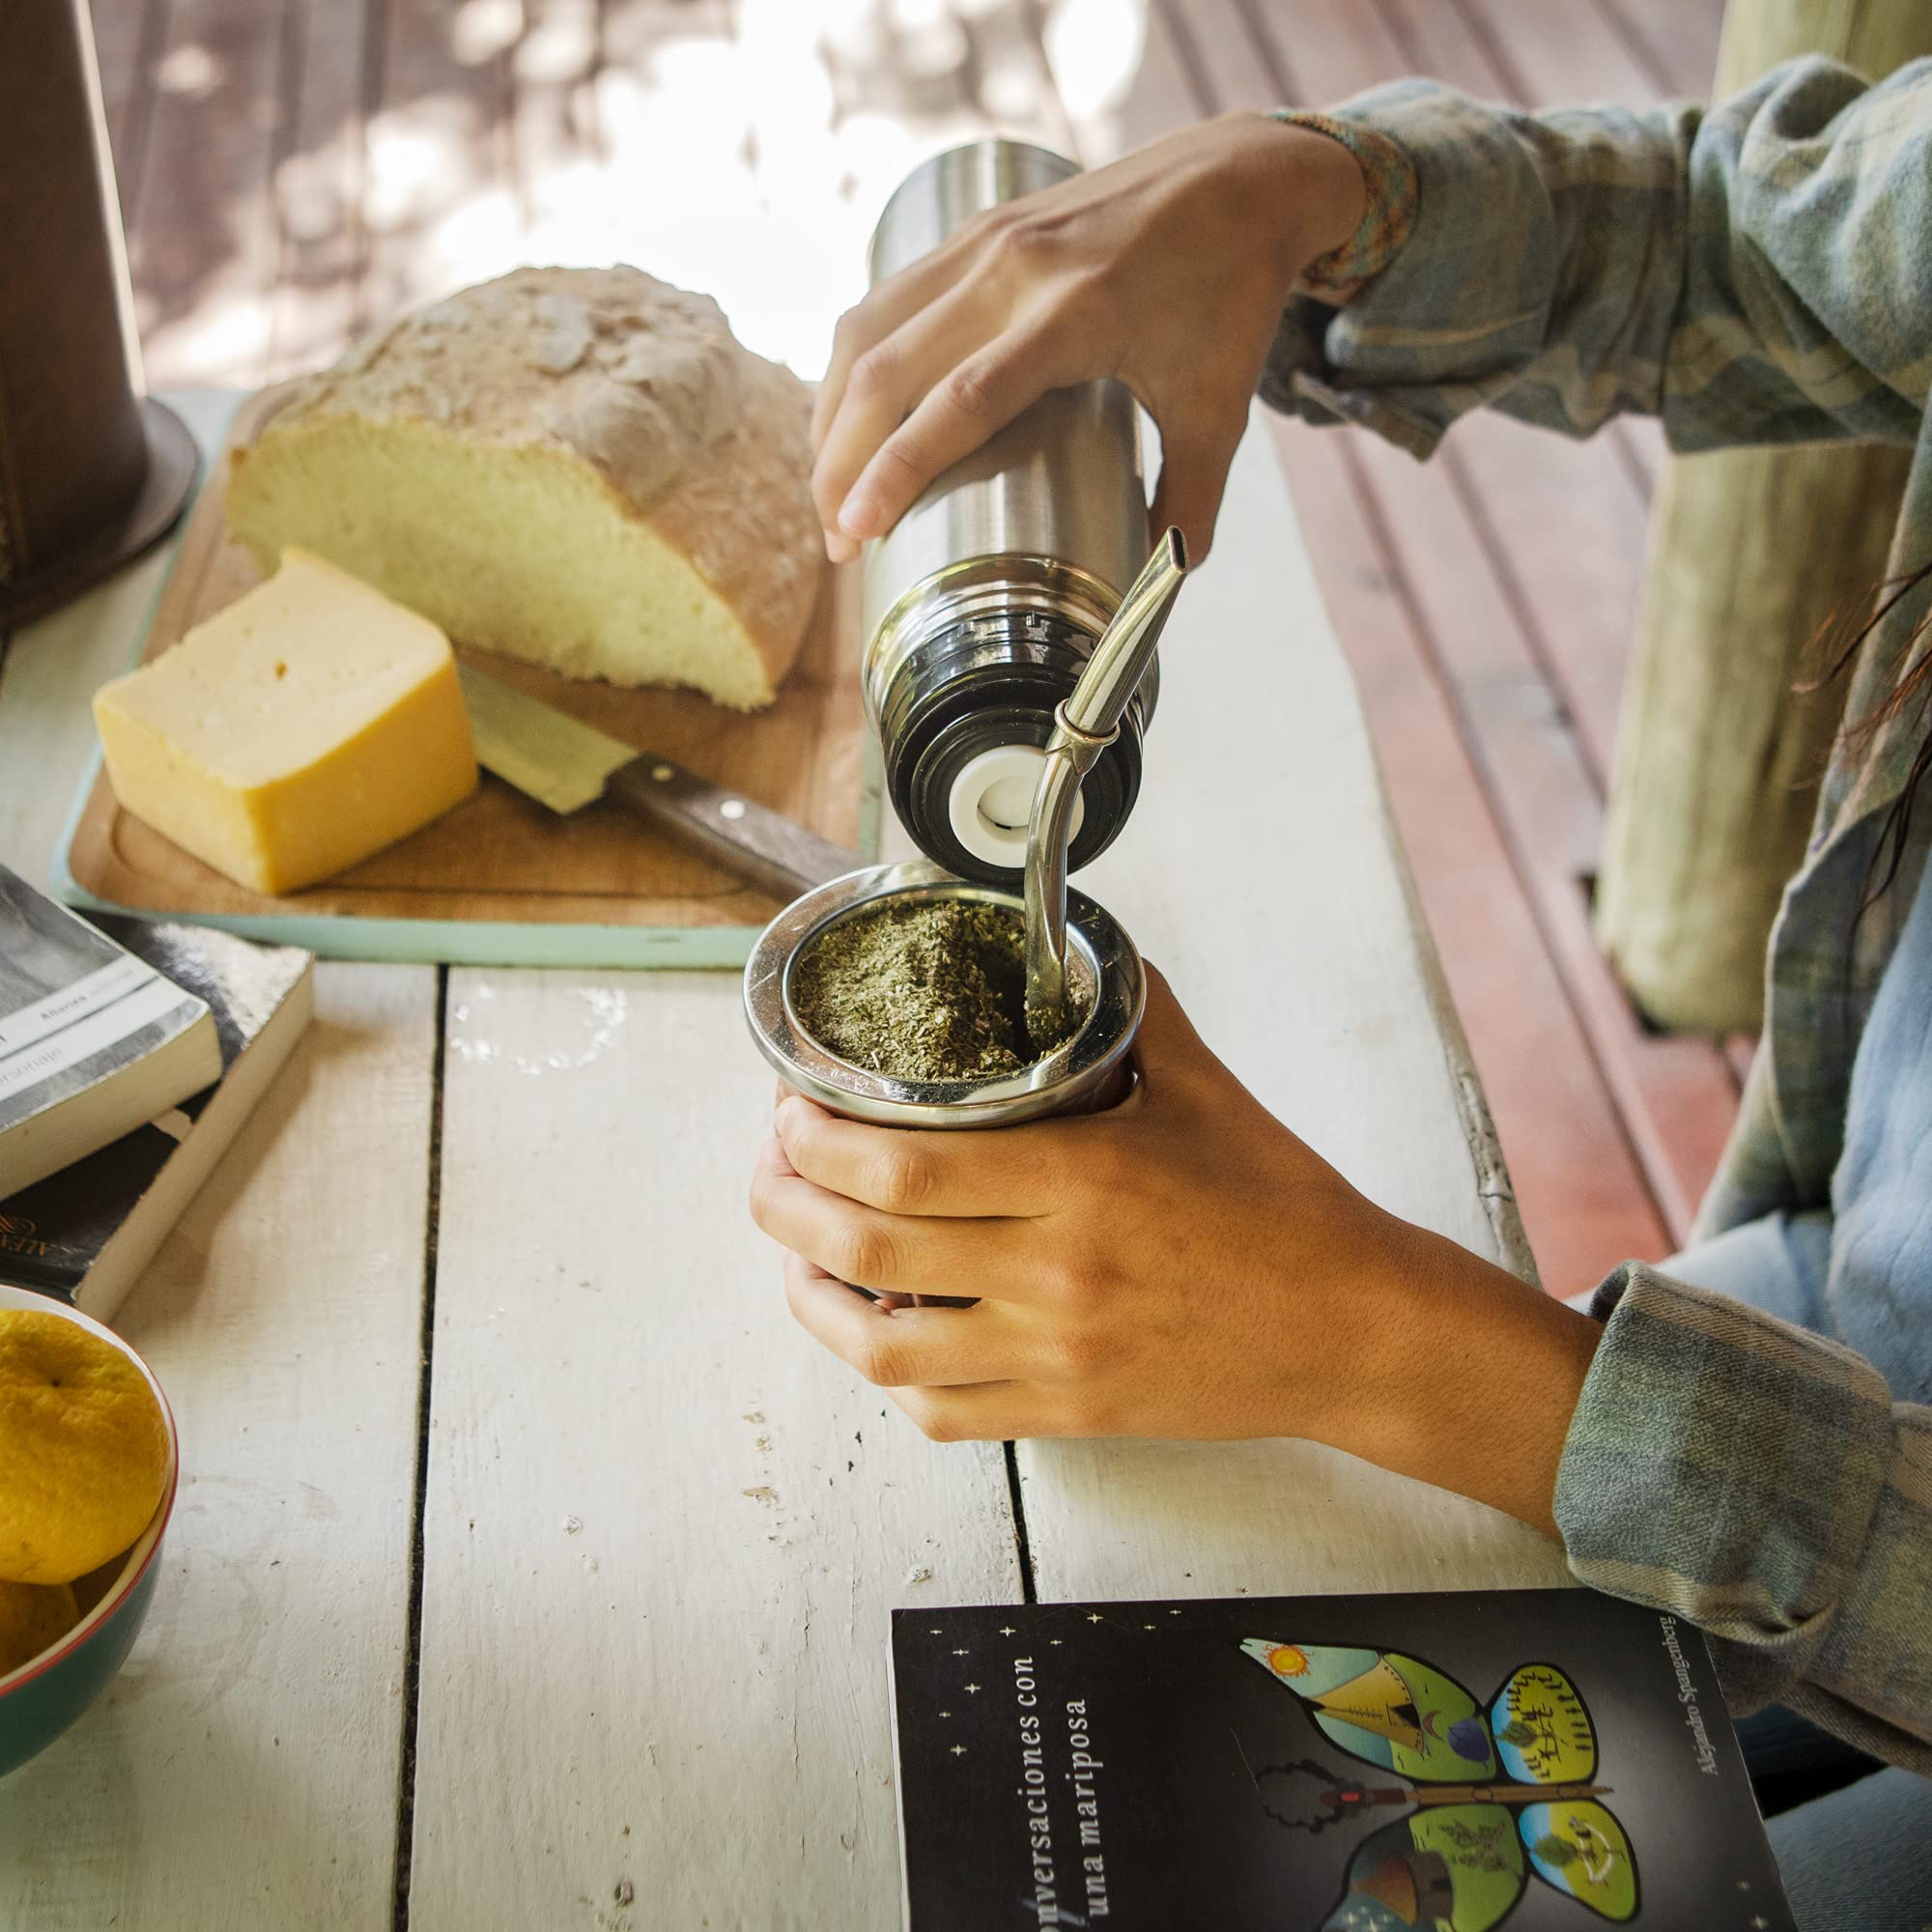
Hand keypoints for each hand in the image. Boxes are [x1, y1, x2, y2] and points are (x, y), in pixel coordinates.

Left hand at [748, 968, 1600, 1536]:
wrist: (1354, 1327)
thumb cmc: (1285, 1210)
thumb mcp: (1206, 1088)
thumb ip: (1131, 1010)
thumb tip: (1075, 947)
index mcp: (1080, 1180)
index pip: (902, 1164)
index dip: (817, 1137)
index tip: (793, 1108)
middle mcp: (1054, 1273)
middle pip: (863, 1249)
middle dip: (784, 1202)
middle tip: (772, 1164)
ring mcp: (1055, 1355)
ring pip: (881, 1348)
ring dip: (812, 1299)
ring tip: (798, 1253)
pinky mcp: (1067, 1413)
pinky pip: (942, 1414)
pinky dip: (892, 1377)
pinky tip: (883, 1333)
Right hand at [811, 113, 1367, 563]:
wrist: (1243, 176)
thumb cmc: (1232, 293)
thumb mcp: (1221, 408)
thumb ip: (1191, 501)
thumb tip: (1162, 582)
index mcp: (1075, 314)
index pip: (961, 399)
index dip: (898, 468)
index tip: (858, 530)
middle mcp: (1015, 268)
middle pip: (888, 369)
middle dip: (843, 463)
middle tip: (837, 543)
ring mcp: (986, 239)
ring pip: (869, 329)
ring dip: (832, 415)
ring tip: (829, 491)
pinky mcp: (975, 228)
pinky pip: (885, 299)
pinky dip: (852, 365)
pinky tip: (845, 418)